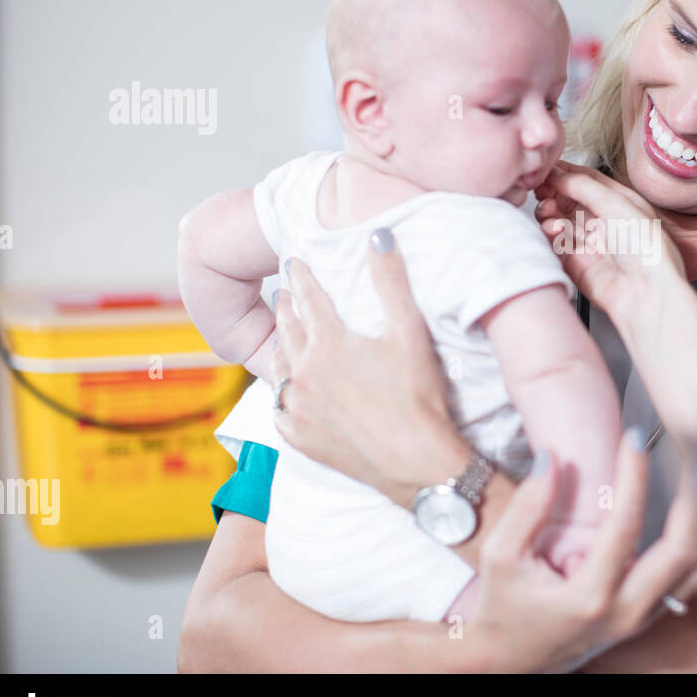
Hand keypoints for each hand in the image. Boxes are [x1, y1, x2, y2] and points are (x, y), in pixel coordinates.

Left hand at [271, 234, 468, 505]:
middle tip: (284, 293)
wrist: (415, 462)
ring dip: (280, 346)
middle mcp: (304, 373)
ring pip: (278, 368)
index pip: (309, 299)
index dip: (302, 277)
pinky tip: (284, 390)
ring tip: (282, 334)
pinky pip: (279, 409)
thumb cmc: (418, 396)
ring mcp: (299, 408)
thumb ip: (391, 281)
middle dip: (286, 307)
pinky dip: (280, 393)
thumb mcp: (410, 331)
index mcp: (328, 343)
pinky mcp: (300, 439)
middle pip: (288, 330)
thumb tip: (379, 234)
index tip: (294, 262)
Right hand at [467, 429, 696, 672]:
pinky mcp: (649, 617)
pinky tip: (694, 507)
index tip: (634, 438)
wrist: (511, 658)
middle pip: (684, 552)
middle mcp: (625, 611)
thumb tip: (551, 458)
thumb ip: (526, 507)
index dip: (633, 476)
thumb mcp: (500, 556)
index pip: (625, 526)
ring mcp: (643, 619)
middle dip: (693, 498)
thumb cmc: (502, 605)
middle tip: (690, 452)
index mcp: (588, 596)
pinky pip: (692, 579)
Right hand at [534, 161, 684, 323]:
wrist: (646, 293)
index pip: (587, 180)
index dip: (565, 173)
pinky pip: (555, 243)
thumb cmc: (647, 251)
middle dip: (552, 192)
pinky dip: (549, 233)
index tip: (547, 169)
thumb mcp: (618, 204)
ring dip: (549, 212)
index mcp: (620, 203)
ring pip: (558, 219)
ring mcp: (589, 243)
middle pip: (568, 199)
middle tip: (543, 191)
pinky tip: (554, 229)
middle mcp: (604, 222)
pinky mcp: (576, 264)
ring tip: (550, 211)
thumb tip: (558, 175)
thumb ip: (584, 186)